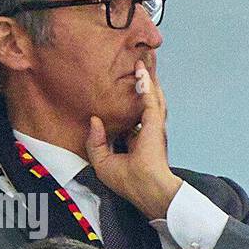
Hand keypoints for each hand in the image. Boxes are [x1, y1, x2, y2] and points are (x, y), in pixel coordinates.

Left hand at [84, 62, 182, 219]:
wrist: (147, 191)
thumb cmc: (130, 183)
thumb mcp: (103, 163)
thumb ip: (96, 142)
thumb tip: (94, 120)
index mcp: (139, 139)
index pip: (135, 113)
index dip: (133, 98)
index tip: (129, 82)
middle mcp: (148, 130)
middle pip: (147, 98)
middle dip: (146, 79)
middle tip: (143, 59)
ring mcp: (154, 126)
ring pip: (152, 94)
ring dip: (149, 75)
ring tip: (145, 57)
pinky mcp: (155, 125)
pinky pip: (149, 100)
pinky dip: (146, 84)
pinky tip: (141, 71)